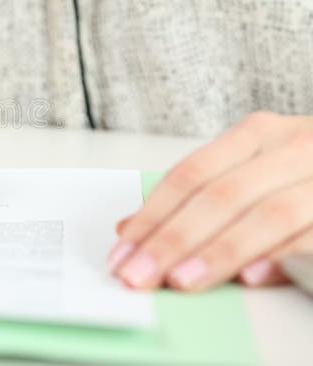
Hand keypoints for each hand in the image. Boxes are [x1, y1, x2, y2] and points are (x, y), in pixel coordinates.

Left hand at [108, 112, 312, 290]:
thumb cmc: (304, 172)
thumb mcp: (253, 171)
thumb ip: (200, 197)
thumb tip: (130, 229)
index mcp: (258, 134)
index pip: (191, 174)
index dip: (153, 215)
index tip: (121, 252)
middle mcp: (293, 146)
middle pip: (220, 195)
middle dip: (172, 239)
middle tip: (138, 276)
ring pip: (266, 214)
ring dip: (219, 252)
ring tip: (180, 282)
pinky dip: (279, 253)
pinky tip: (250, 277)